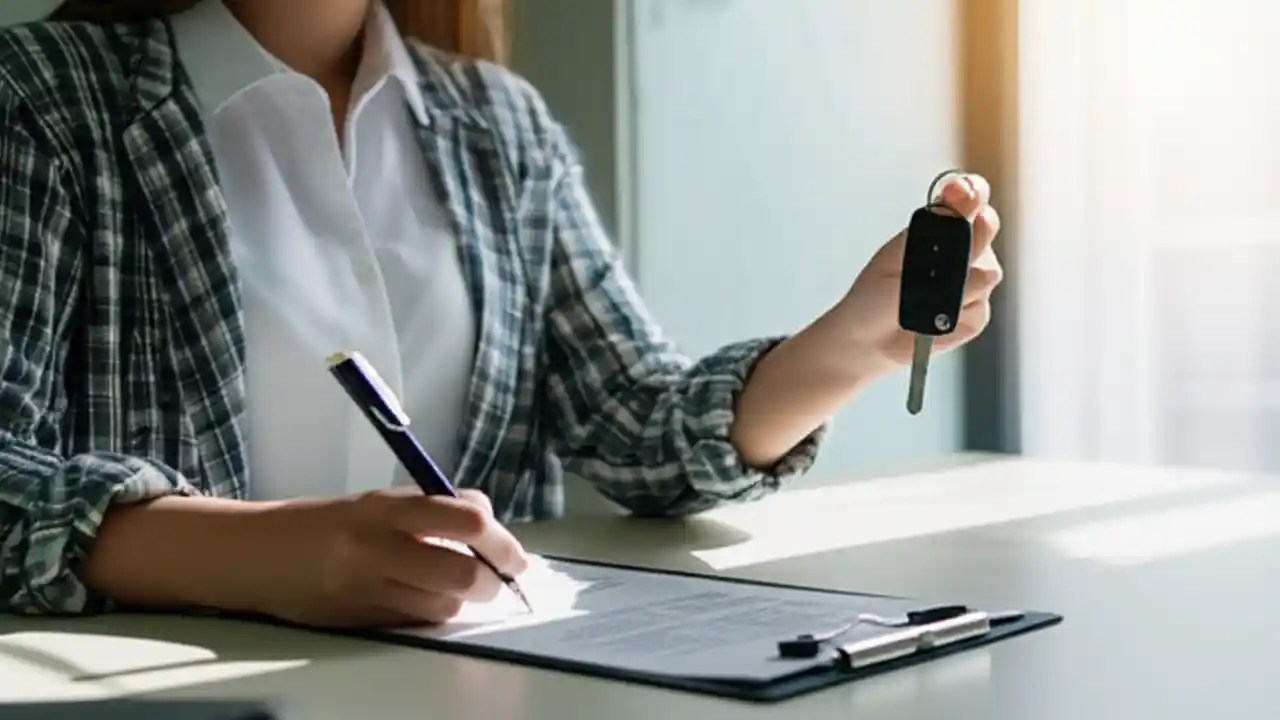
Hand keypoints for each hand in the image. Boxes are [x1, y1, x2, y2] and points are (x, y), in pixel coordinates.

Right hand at [252, 488, 528, 627]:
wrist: (256, 554)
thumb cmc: (326, 523)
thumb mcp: (377, 503)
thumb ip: (430, 510)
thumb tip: (488, 525)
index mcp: (387, 508)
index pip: (464, 519)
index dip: (500, 540)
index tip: (513, 554)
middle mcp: (378, 546)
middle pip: (462, 572)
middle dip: (491, 580)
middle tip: (498, 579)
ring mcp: (367, 587)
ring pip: (443, 605)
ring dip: (461, 601)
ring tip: (455, 588)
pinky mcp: (359, 620)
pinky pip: (416, 622)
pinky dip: (431, 614)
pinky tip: (423, 600)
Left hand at [833, 173, 1002, 375]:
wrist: (869, 339)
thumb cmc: (877, 293)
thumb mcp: (894, 259)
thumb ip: (928, 234)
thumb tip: (953, 210)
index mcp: (942, 226)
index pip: (970, 196)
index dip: (973, 190)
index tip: (963, 191)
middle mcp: (965, 248)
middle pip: (987, 227)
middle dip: (969, 239)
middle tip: (939, 259)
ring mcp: (976, 279)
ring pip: (986, 273)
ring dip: (953, 288)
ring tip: (918, 300)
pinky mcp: (978, 313)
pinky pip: (977, 312)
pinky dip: (949, 320)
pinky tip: (928, 323)